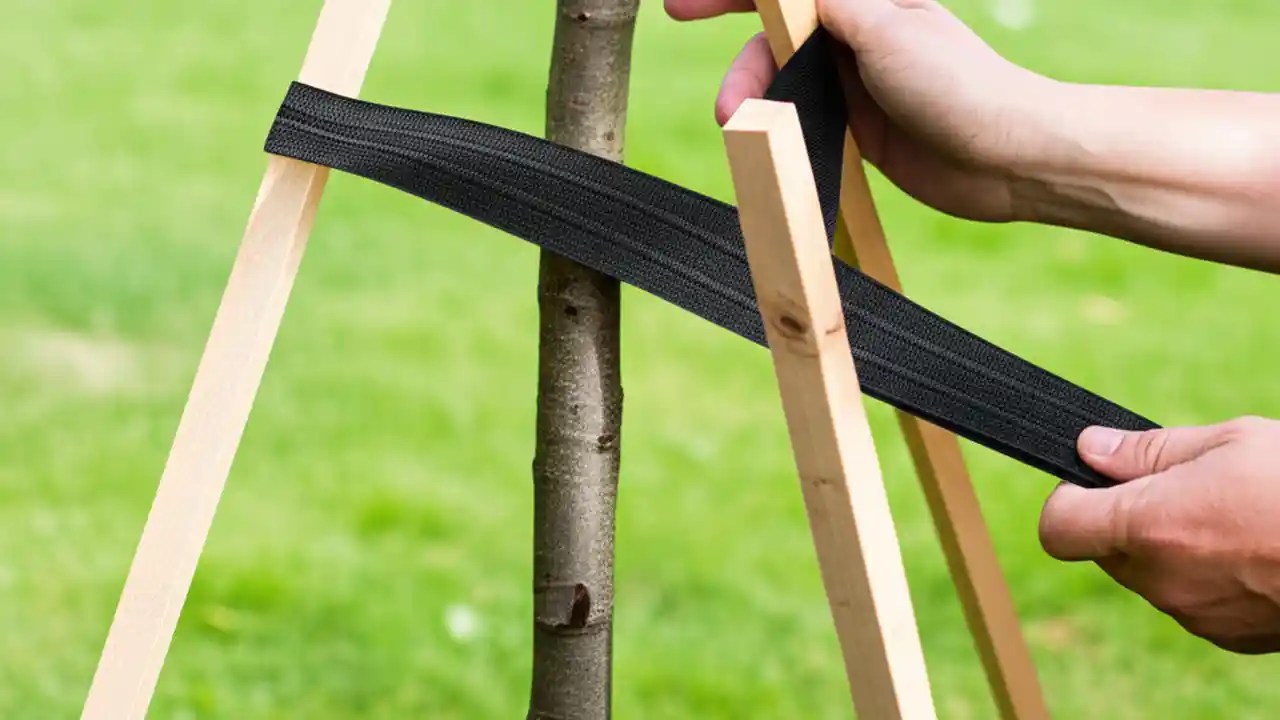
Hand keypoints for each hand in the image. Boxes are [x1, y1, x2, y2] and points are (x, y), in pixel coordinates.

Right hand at [665, 0, 1059, 221]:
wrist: (1003, 156)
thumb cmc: (957, 85)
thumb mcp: (884, 28)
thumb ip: (827, 4)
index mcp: (865, 1)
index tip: (680, 7)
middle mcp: (857, 35)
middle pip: (775, 40)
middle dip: (743, 68)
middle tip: (723, 106)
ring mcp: (856, 81)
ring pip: (783, 84)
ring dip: (758, 106)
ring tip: (749, 133)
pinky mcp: (857, 126)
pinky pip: (801, 120)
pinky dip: (779, 131)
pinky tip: (769, 145)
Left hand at [1040, 418, 1279, 653]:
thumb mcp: (1228, 442)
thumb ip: (1147, 451)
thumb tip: (1090, 448)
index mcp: (1147, 526)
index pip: (1059, 527)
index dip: (1070, 500)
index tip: (1097, 479)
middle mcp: (1161, 579)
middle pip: (1103, 550)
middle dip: (1124, 518)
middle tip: (1179, 488)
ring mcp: (1194, 614)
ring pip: (1148, 576)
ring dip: (1166, 547)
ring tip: (1226, 516)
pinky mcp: (1227, 635)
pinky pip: (1190, 601)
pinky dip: (1203, 576)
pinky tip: (1248, 550)